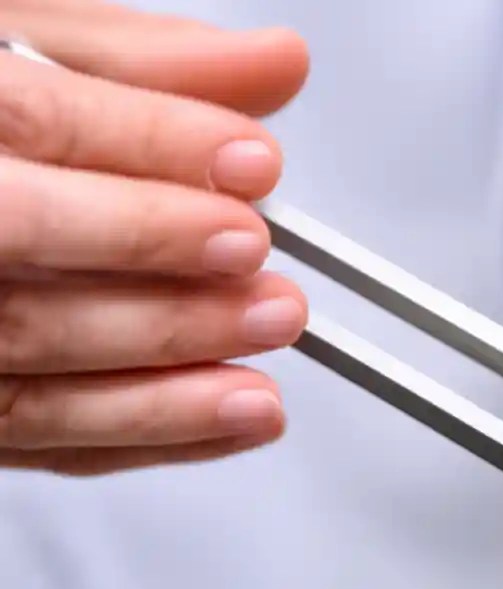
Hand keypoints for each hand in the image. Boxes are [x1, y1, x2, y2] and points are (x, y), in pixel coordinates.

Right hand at [0, 3, 309, 473]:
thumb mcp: (29, 47)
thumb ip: (142, 63)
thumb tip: (277, 63)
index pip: (33, 119)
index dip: (150, 141)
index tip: (253, 161)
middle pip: (18, 234)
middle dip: (151, 245)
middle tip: (253, 251)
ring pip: (27, 350)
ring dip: (164, 357)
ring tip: (268, 333)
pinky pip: (39, 430)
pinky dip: (144, 429)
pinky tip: (230, 412)